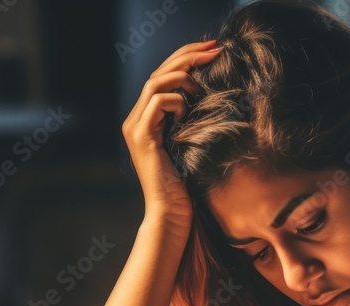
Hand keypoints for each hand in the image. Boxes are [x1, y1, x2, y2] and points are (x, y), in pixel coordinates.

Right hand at [122, 39, 222, 235]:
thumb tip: (212, 96)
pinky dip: (177, 101)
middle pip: (158, 72)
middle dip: (187, 55)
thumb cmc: (187, 186)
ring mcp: (135, 127)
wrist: (172, 214)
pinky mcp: (141, 137)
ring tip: (204, 83)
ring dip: (183, 76)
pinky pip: (157, 102)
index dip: (186, 58)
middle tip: (214, 47)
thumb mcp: (192, 144)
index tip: (212, 50)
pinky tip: (189, 113)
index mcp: (147, 118)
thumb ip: (192, 120)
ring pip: (155, 82)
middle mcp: (136, 119)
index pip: (163, 76)